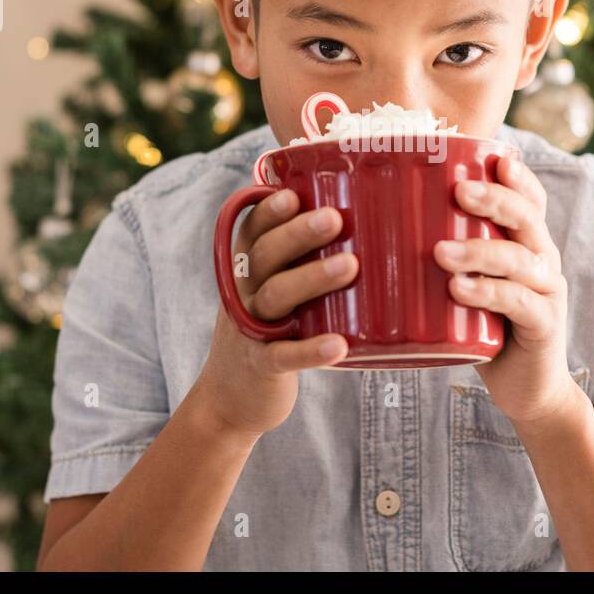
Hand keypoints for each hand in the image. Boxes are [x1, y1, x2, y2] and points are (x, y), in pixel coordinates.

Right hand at [197, 188, 357, 438]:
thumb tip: (363, 217)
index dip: (270, 211)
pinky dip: (311, 350)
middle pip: (266, 255)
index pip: (253, 230)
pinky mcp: (262, 366)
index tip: (294, 194)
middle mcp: (243, 292)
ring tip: (350, 266)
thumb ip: (300, 259)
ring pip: (276, 296)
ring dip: (312, 278)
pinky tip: (340, 345)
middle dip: (299, 234)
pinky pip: (284, 355)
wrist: (230, 398)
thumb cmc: (271, 329)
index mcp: (247, 267)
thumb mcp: (273, 290)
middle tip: (335, 219)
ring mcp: (250, 329)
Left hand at [432, 154, 575, 423]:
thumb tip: (379, 223)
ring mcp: (546, 291)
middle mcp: (542, 259)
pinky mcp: (543, 325)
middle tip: (458, 191)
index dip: (517, 176)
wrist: (526, 388)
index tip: (495, 157)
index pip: (529, 198)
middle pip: (527, 217)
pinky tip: (460, 290)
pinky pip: (518, 302)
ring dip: (480, 250)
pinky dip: (489, 293)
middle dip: (494, 199)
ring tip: (441, 252)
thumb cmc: (486, 328)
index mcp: (526, 242)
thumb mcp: (468, 283)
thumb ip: (445, 254)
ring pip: (520, 258)